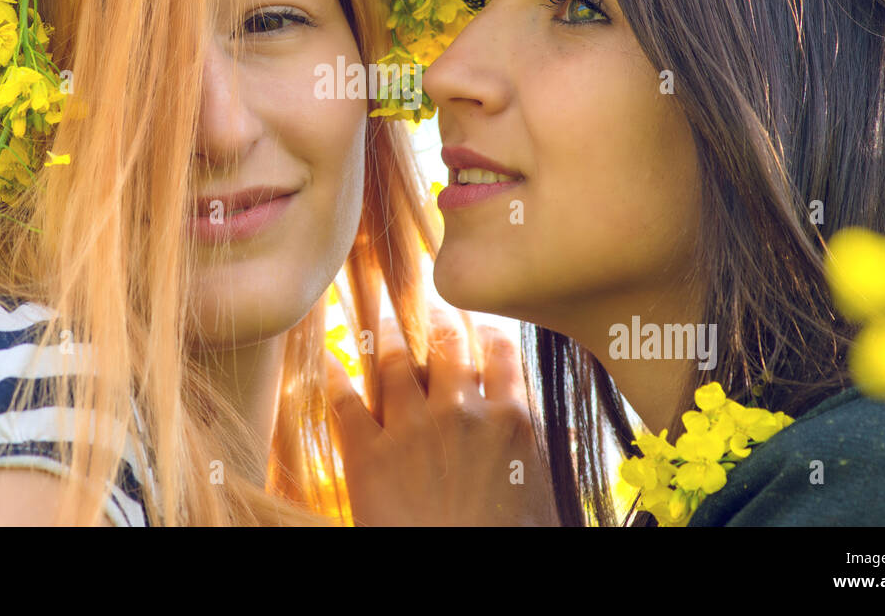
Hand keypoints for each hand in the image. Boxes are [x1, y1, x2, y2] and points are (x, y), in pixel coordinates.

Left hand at [325, 305, 558, 525]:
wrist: (461, 582)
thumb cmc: (506, 538)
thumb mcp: (542, 493)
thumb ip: (542, 451)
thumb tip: (556, 431)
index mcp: (509, 419)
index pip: (500, 349)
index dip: (487, 329)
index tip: (478, 322)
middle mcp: (459, 411)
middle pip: (445, 343)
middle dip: (437, 317)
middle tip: (430, 303)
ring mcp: (410, 429)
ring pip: (393, 360)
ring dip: (385, 332)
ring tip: (380, 316)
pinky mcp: (367, 454)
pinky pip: (345, 401)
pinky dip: (333, 374)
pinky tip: (327, 356)